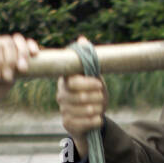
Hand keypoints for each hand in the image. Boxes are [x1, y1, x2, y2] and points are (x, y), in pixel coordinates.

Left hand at [0, 26, 38, 114]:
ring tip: (22, 69)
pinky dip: (31, 47)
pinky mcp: (14, 62)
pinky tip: (35, 54)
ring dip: (22, 54)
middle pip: (8, 43)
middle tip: (6, 78)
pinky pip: (25, 48)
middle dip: (10, 61)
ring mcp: (5, 54)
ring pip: (17, 43)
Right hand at [57, 37, 107, 157]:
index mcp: (66, 80)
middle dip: (96, 98)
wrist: (90, 117)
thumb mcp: (94, 75)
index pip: (73, 82)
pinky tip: (98, 118)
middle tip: (102, 97)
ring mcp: (63, 110)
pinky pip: (86, 123)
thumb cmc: (93, 93)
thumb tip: (81, 38)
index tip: (100, 84)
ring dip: (98, 109)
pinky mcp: (67, 123)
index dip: (88, 83)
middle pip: (80, 97)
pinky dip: (96, 120)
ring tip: (100, 107)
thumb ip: (89, 60)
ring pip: (85, 111)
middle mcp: (61, 94)